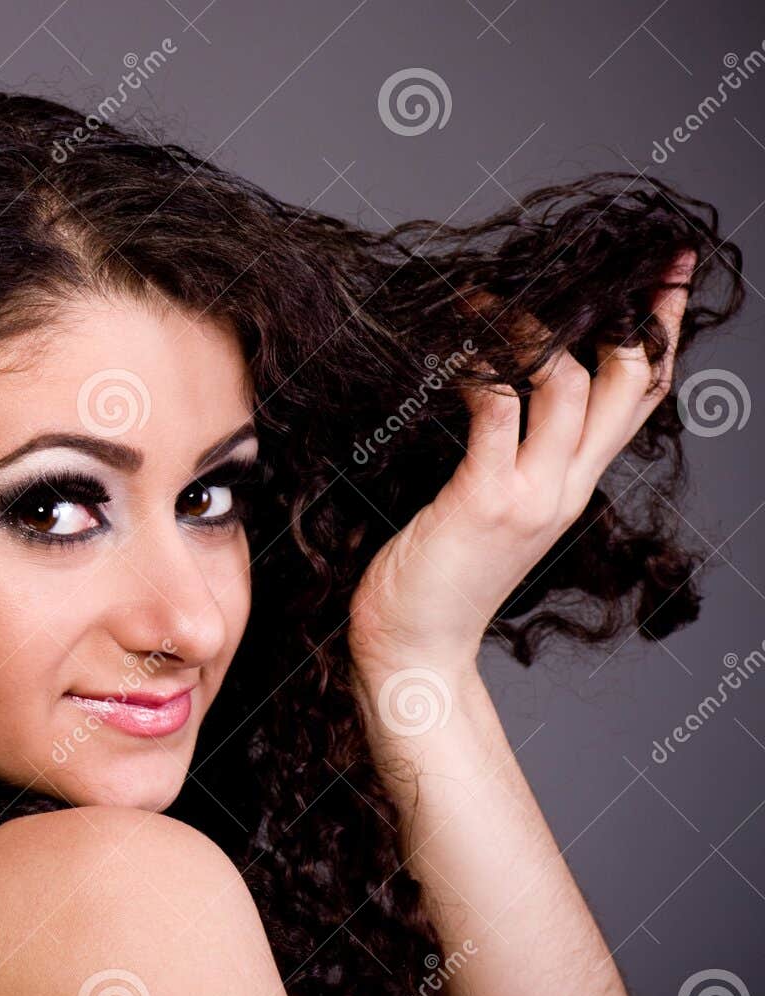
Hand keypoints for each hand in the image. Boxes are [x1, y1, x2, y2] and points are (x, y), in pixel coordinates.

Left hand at [347, 252, 694, 678]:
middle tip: (638, 258)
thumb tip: (495, 395)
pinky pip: (498, 409)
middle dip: (638, 314)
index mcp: (571, 488)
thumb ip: (505, 459)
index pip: (636, 403)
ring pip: (567, 384)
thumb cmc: (434, 580)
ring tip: (491, 298)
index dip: (660, 339)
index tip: (668, 280)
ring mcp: (530, 494)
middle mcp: (564, 488)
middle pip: (627, 384)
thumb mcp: (488, 511)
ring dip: (532, 329)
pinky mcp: (485, 499)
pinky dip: (479, 367)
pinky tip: (454, 346)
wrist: (415, 651)